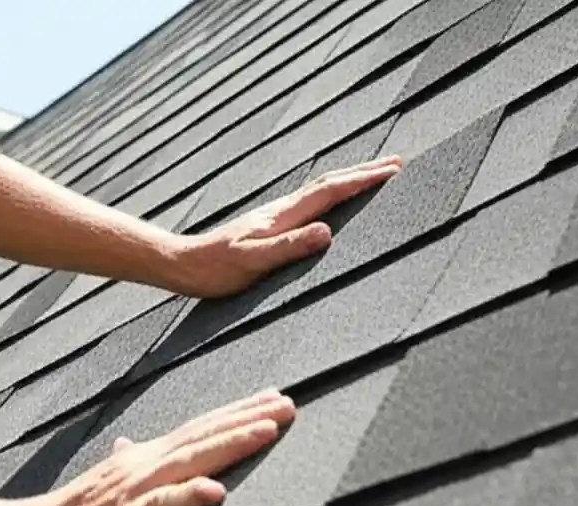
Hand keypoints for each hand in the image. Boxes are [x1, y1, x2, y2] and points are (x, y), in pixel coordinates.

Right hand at [14, 389, 295, 505]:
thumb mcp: (103, 481)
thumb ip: (124, 460)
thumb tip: (128, 442)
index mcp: (143, 458)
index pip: (198, 428)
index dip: (236, 413)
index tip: (272, 398)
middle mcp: (143, 465)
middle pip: (203, 436)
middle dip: (247, 418)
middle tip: (288, 403)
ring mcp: (134, 490)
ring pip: (190, 461)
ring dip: (229, 445)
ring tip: (267, 431)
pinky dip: (187, 496)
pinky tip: (215, 491)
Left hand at [160, 156, 403, 297]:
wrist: (183, 266)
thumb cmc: (214, 269)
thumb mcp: (251, 262)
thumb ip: (288, 248)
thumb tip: (326, 232)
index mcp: (282, 216)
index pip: (330, 191)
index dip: (362, 180)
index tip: (392, 170)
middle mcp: (280, 210)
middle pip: (328, 183)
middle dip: (362, 172)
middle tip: (394, 164)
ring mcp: (275, 216)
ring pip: (319, 191)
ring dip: (347, 181)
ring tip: (371, 176)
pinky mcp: (269, 227)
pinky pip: (309, 204)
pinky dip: (329, 196)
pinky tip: (329, 205)